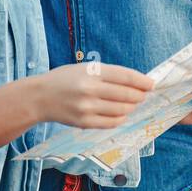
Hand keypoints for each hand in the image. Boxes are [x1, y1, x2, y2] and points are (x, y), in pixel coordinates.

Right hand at [32, 63, 154, 128]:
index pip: (124, 76)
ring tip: (132, 104)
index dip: (141, 81)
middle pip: (126, 94)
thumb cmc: (64, 79)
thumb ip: (107, 74)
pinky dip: (120, 118)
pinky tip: (122, 114)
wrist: (40, 97)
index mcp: (91, 72)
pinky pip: (111, 123)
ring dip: (131, 107)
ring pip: (121, 110)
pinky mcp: (84, 122)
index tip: (151, 84)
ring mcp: (87, 107)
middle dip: (139, 95)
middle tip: (144, 95)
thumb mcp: (84, 68)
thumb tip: (134, 82)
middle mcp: (90, 89)